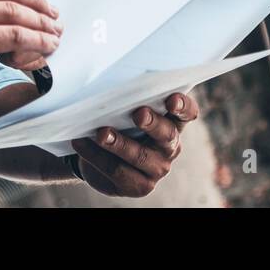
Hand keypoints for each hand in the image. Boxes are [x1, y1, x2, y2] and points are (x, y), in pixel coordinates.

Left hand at [71, 92, 198, 196]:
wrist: (99, 154)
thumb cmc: (117, 122)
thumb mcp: (125, 108)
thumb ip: (128, 98)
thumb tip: (112, 83)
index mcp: (173, 122)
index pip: (187, 113)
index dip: (183, 106)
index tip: (171, 100)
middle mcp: (170, 147)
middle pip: (167, 134)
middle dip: (152, 123)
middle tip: (138, 114)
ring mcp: (157, 168)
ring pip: (140, 155)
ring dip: (118, 143)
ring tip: (100, 133)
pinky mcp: (140, 186)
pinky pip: (118, 171)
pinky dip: (97, 157)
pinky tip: (82, 144)